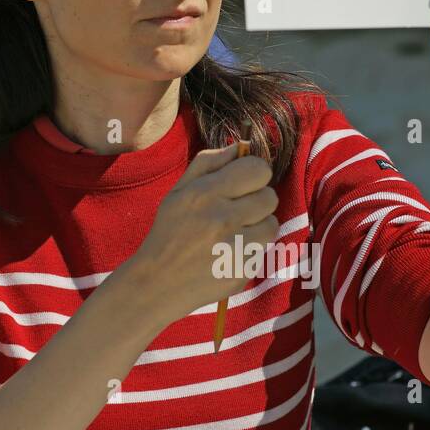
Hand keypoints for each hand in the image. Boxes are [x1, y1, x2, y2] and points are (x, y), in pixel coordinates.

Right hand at [125, 141, 278, 322]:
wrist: (158, 282)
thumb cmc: (170, 231)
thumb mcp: (179, 191)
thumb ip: (208, 163)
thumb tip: (240, 147)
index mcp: (205, 193)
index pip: (258, 169)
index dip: (255, 174)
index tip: (246, 183)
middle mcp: (221, 218)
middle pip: (270, 197)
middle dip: (258, 201)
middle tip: (239, 211)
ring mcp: (234, 247)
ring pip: (272, 224)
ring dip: (258, 226)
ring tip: (235, 233)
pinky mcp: (241, 271)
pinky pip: (262, 251)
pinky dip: (250, 251)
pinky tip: (229, 254)